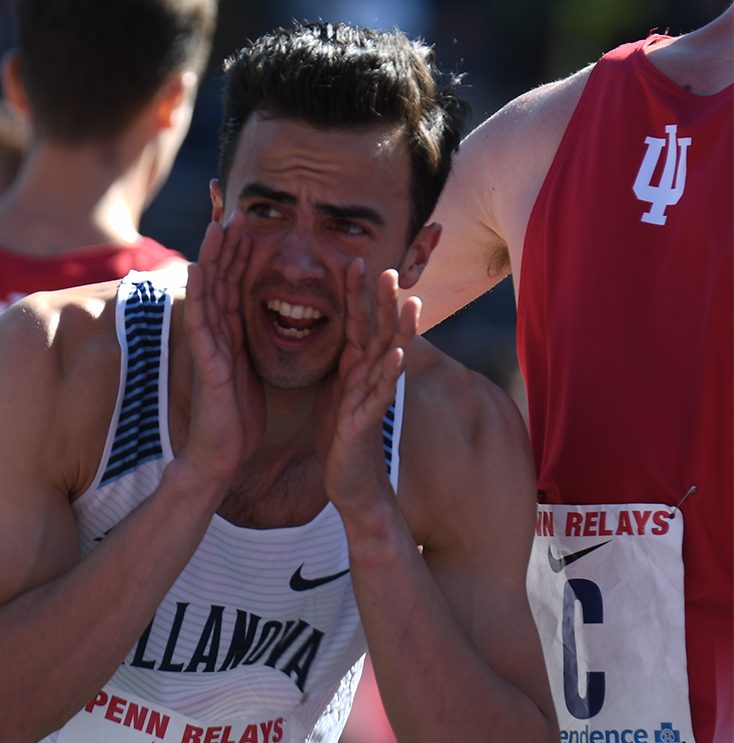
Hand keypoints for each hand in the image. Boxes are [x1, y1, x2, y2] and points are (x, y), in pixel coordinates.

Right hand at [180, 213, 262, 486]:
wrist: (222, 453)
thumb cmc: (236, 416)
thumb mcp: (250, 371)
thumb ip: (250, 344)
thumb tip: (262, 323)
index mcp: (230, 336)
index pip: (233, 287)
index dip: (238, 256)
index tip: (246, 225)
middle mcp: (215, 336)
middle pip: (218, 283)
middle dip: (225, 248)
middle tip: (232, 212)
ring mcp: (208, 348)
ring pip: (209, 295)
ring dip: (212, 260)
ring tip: (217, 227)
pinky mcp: (207, 364)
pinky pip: (201, 324)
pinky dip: (199, 296)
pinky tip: (198, 270)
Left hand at [325, 260, 413, 515]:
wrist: (348, 481)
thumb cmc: (340, 435)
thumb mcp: (333, 389)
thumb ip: (337, 360)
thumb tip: (333, 332)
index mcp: (355, 368)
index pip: (358, 324)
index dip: (356, 294)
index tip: (353, 261)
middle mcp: (368, 379)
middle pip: (380, 334)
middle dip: (385, 303)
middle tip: (391, 269)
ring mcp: (371, 399)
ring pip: (389, 359)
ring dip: (400, 332)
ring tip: (410, 304)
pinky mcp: (365, 422)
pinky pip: (379, 395)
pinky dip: (389, 374)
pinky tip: (398, 356)